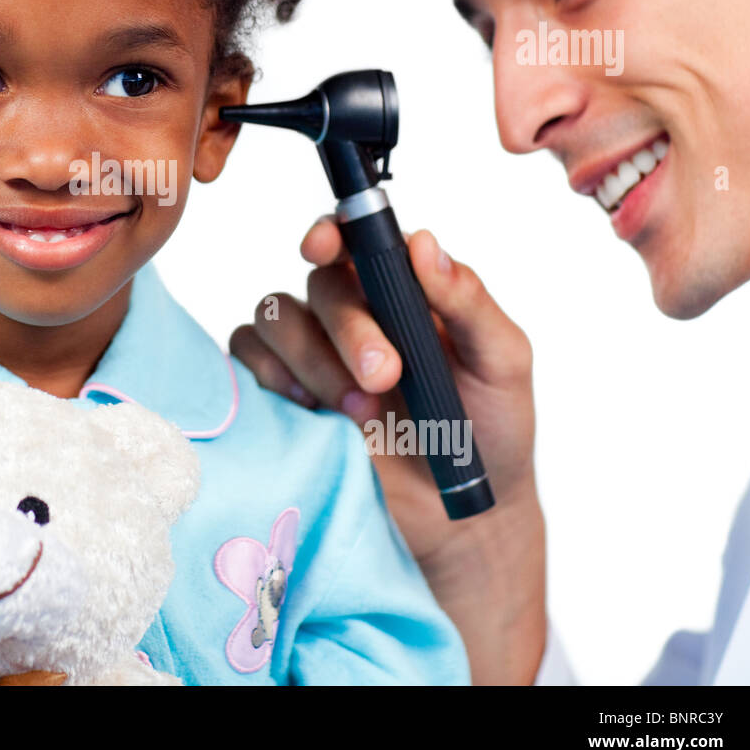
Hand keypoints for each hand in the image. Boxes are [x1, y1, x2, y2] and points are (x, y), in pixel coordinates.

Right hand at [228, 218, 546, 682]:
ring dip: (312, 360)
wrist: (459, 517)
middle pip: (320, 285)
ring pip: (277, 318)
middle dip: (347, 329)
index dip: (332, 232)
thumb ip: (469, 301)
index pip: (356, 238)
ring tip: (359, 411)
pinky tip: (307, 408)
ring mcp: (314, 350)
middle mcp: (353, 310)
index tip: (324, 247)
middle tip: (385, 377)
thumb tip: (424, 243)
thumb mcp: (501, 363)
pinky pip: (248, 356)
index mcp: (403, 289)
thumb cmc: (490, 432)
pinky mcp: (285, 391)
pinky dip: (268, 375)